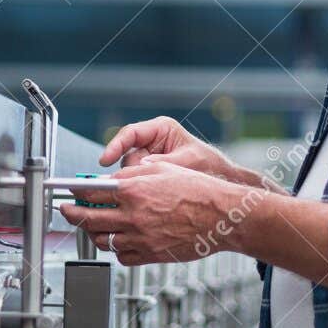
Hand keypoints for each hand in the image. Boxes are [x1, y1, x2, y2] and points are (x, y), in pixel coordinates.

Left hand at [59, 160, 250, 264]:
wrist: (221, 217)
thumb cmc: (198, 190)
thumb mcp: (162, 170)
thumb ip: (132, 175)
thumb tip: (109, 180)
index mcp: (134, 191)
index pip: (91, 192)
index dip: (76, 192)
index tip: (70, 192)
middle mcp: (133, 216)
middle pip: (88, 218)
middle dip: (72, 214)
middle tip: (67, 211)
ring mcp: (141, 238)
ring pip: (102, 240)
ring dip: (92, 232)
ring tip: (93, 225)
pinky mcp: (150, 255)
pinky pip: (122, 256)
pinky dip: (116, 249)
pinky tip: (119, 240)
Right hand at [101, 115, 240, 178]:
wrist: (221, 182)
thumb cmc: (210, 165)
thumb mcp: (190, 161)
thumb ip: (166, 163)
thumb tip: (142, 167)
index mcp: (161, 129)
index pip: (130, 134)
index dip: (115, 145)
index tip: (105, 160)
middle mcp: (151, 142)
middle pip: (127, 155)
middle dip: (130, 172)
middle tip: (135, 187)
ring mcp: (149, 158)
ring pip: (129, 172)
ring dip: (137, 184)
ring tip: (156, 192)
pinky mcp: (148, 174)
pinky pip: (136, 182)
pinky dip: (139, 191)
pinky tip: (150, 198)